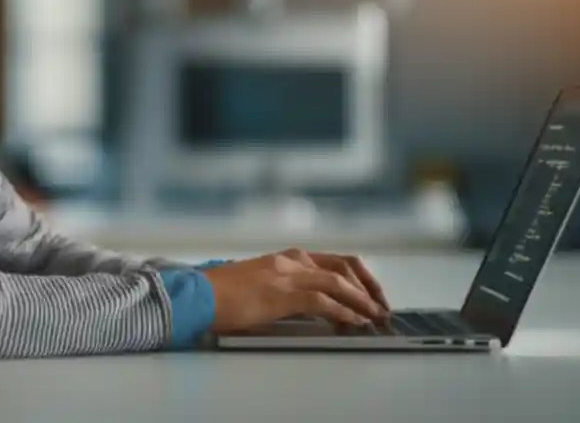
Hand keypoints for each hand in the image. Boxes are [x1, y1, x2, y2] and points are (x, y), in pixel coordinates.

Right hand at [201, 249, 388, 333]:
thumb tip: (309, 305)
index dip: (359, 277)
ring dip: (361, 301)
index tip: (372, 294)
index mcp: (287, 257)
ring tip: (374, 316)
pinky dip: (343, 311)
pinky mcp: (282, 293)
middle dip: (368, 286)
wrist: (199, 295)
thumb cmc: (222, 293)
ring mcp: (287, 275)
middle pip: (344, 266)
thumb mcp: (261, 284)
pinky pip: (323, 301)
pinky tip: (353, 322)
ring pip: (338, 282)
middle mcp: (292, 260)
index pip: (335, 261)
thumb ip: (285, 288)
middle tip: (381, 307)